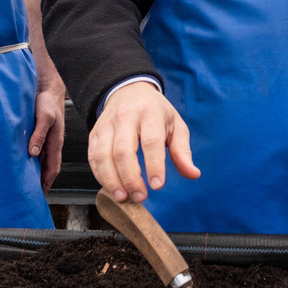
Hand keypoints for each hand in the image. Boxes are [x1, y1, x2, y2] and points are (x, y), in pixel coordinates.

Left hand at [29, 78, 66, 191]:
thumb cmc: (47, 102)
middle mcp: (50, 145)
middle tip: (30, 199)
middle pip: (47, 170)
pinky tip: (21, 168)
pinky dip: (30, 164)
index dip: (46, 184)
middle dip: (41, 185)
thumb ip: (39, 134)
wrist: (47, 88)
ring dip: (34, 176)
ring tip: (24, 188)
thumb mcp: (45, 117)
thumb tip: (33, 153)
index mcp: (55, 143)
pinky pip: (35, 154)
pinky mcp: (37, 137)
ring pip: (40, 163)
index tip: (38, 198)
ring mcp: (45, 142)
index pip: (52, 170)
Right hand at [90, 80, 199, 203]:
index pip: (151, 141)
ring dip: (112, 180)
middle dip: (131, 178)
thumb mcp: (176, 125)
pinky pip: (93, 157)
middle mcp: (125, 116)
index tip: (157, 186)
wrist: (130, 91)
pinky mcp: (94, 132)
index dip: (154, 165)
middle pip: (123, 151)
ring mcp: (107, 124)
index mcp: (150, 112)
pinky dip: (100, 175)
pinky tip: (112, 187)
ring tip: (123, 197)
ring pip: (103, 155)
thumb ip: (183, 152)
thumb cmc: (156, 112)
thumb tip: (194, 174)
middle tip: (140, 197)